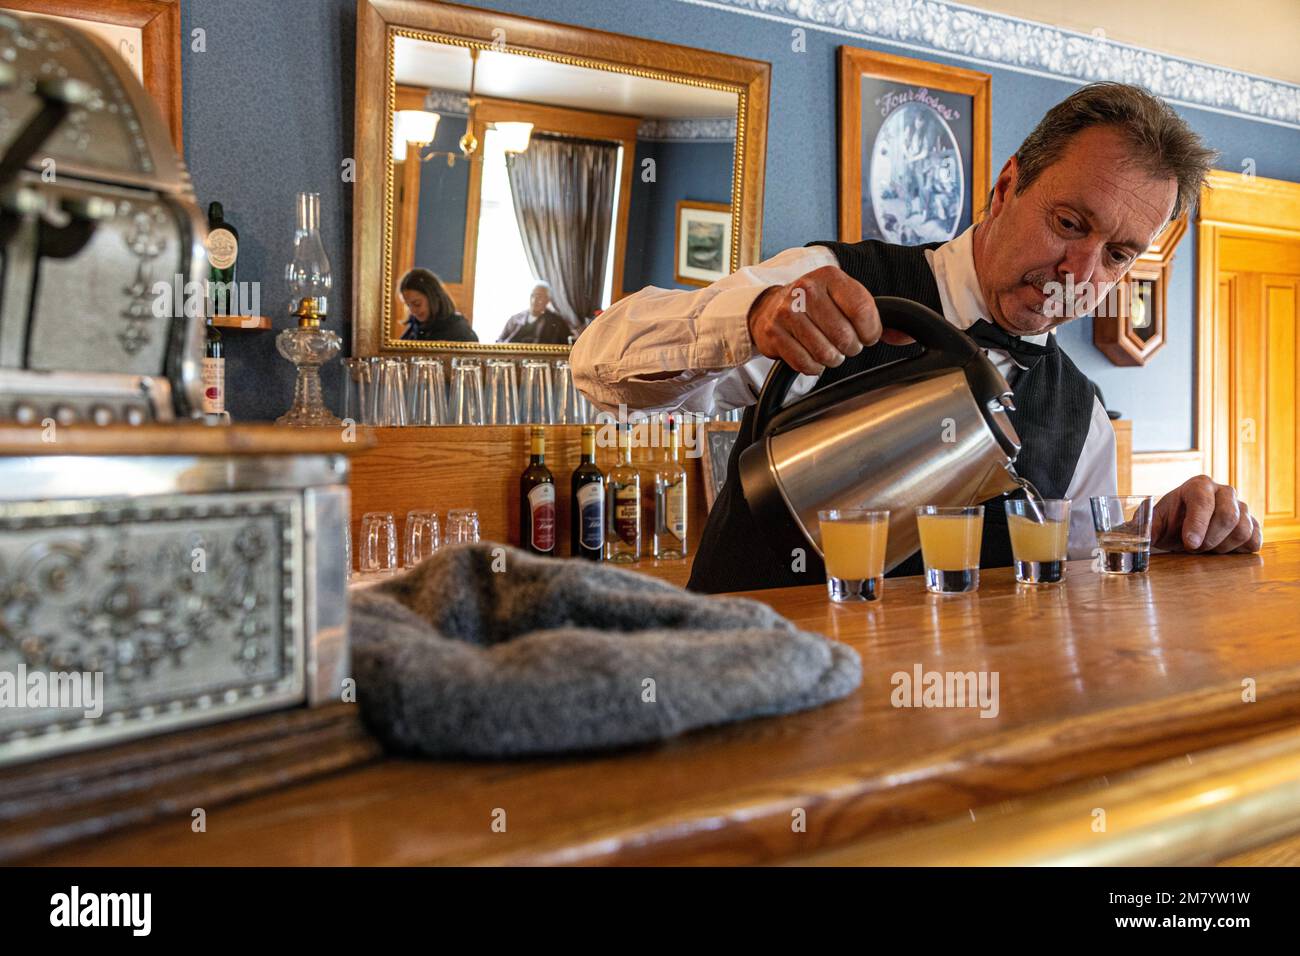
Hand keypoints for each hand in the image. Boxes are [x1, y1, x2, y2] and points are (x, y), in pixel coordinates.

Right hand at [746, 266, 913, 375]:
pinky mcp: (773, 334)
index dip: (870, 331)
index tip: (868, 336)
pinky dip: (814, 367)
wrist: (769, 308)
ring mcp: (786, 312)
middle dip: (850, 347)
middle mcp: (805, 290)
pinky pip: (804, 363)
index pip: (861, 308)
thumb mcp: (844, 298)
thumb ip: (875, 315)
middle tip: (846, 344)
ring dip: (832, 358)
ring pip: (824, 352)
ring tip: (830, 351)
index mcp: (829, 276)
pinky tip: (812, 356)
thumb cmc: (816, 305)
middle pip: (843, 335)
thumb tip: (906, 334)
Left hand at [1151, 475, 1261, 553]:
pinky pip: (1255, 539)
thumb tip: (1131, 534)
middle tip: (1193, 549)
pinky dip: (1239, 550)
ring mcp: (1241, 507)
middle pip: (1228, 516)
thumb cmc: (1169, 522)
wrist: (1185, 528)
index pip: (1203, 502)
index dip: (1197, 525)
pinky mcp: (1253, 523)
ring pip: (1243, 530)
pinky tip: (1222, 549)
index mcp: (1198, 485)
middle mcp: (1224, 491)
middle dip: (1209, 539)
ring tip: (1205, 548)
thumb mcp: (1153, 521)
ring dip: (1222, 547)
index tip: (1190, 544)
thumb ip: (1143, 525)